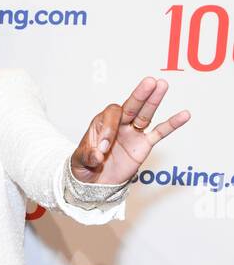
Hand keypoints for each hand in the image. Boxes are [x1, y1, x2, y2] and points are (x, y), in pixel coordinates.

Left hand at [71, 77, 190, 184]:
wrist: (94, 183)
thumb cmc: (85, 167)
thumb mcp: (79, 162)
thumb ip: (87, 156)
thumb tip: (98, 155)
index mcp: (101, 124)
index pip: (110, 117)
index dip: (108, 130)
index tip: (104, 148)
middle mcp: (119, 124)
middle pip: (131, 106)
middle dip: (139, 95)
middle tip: (149, 82)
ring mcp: (133, 132)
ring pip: (145, 114)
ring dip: (154, 100)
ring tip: (163, 85)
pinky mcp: (144, 144)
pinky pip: (160, 132)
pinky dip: (172, 124)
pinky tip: (184, 114)